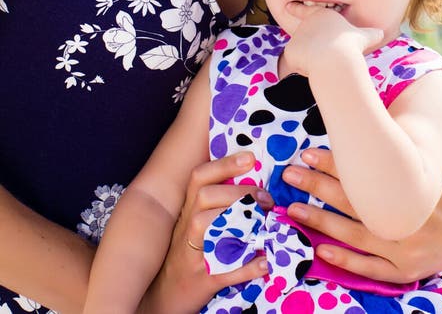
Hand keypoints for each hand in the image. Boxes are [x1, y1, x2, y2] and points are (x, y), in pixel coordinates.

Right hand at [141, 153, 270, 313]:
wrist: (165, 294)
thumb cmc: (187, 251)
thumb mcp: (193, 223)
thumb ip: (216, 203)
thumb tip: (256, 181)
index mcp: (188, 210)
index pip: (199, 177)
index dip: (224, 164)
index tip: (250, 158)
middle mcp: (187, 227)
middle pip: (206, 197)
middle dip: (240, 193)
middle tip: (266, 199)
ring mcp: (193, 253)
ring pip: (210, 229)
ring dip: (242, 224)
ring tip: (266, 225)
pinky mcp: (203, 280)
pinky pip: (226, 271)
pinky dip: (247, 267)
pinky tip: (264, 262)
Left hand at [283, 149, 441, 282]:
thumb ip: (428, 156)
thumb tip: (403, 135)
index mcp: (412, 193)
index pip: (366, 175)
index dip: (335, 162)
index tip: (308, 152)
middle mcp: (404, 222)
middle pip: (352, 202)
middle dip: (317, 186)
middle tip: (290, 174)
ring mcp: (401, 250)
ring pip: (353, 235)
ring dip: (320, 222)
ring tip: (293, 209)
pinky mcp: (401, 272)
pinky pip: (368, 268)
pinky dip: (345, 261)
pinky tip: (321, 251)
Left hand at [284, 4, 382, 76]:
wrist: (334, 58)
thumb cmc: (350, 45)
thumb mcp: (364, 37)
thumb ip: (371, 34)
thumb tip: (382, 34)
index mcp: (321, 16)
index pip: (306, 10)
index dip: (296, 8)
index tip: (287, 6)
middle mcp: (306, 23)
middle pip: (306, 37)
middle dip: (312, 47)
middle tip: (327, 55)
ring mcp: (297, 36)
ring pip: (301, 52)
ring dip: (309, 59)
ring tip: (323, 63)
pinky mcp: (290, 50)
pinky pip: (295, 63)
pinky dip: (303, 68)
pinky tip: (313, 69)